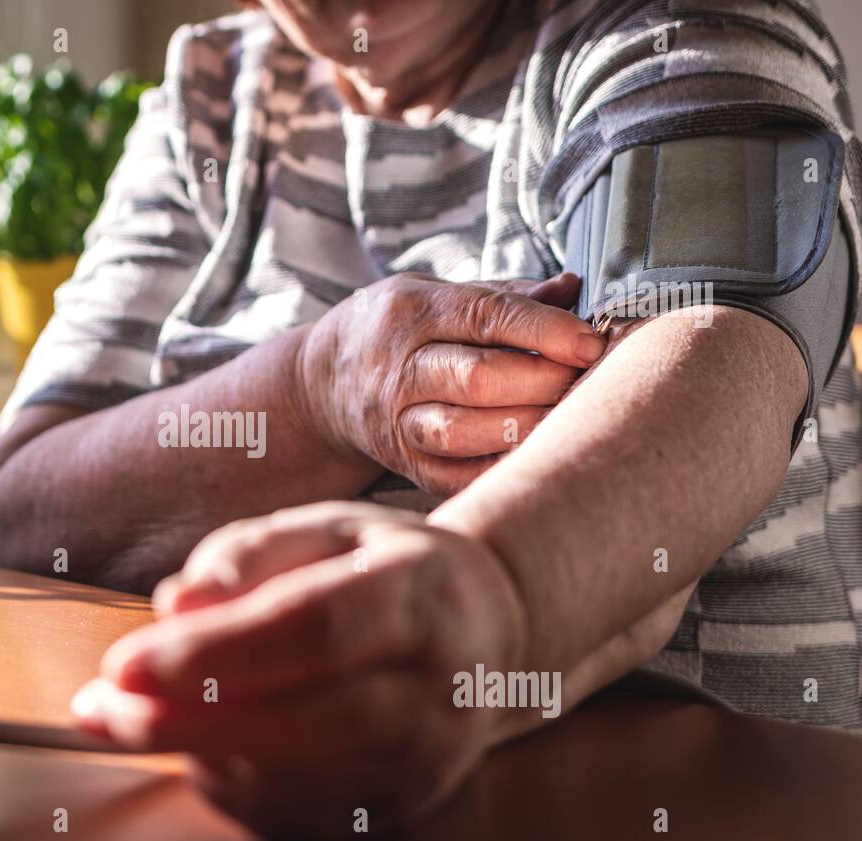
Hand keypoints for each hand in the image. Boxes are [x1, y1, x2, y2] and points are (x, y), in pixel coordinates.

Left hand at [70, 501, 526, 840]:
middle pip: (303, 719)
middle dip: (185, 721)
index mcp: (420, 595)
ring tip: (123, 716)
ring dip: (191, 752)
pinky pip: (295, 811)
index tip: (127, 662)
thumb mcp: (325, 529)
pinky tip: (190, 741)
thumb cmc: (385, 572)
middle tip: (100, 707)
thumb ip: (247, 555)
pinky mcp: (397, 805)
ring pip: (292, 776)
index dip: (216, 653)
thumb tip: (175, 603)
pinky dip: (226, 780)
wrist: (484, 634)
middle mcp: (434, 687)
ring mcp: (422, 759)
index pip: (315, 629)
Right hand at [299, 273, 603, 496]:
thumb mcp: (441, 294)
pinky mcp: (401, 462)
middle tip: (586, 382)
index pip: (485, 316)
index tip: (592, 343)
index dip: (546, 330)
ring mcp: (395, 420)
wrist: (325, 380)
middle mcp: (398, 368)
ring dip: (525, 428)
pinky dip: (499, 469)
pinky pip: (454, 476)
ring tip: (565, 419)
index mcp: (412, 312)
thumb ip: (506, 295)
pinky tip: (532, 453)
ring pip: (463, 431)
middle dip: (544, 381)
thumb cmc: (400, 330)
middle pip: (478, 378)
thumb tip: (572, 288)